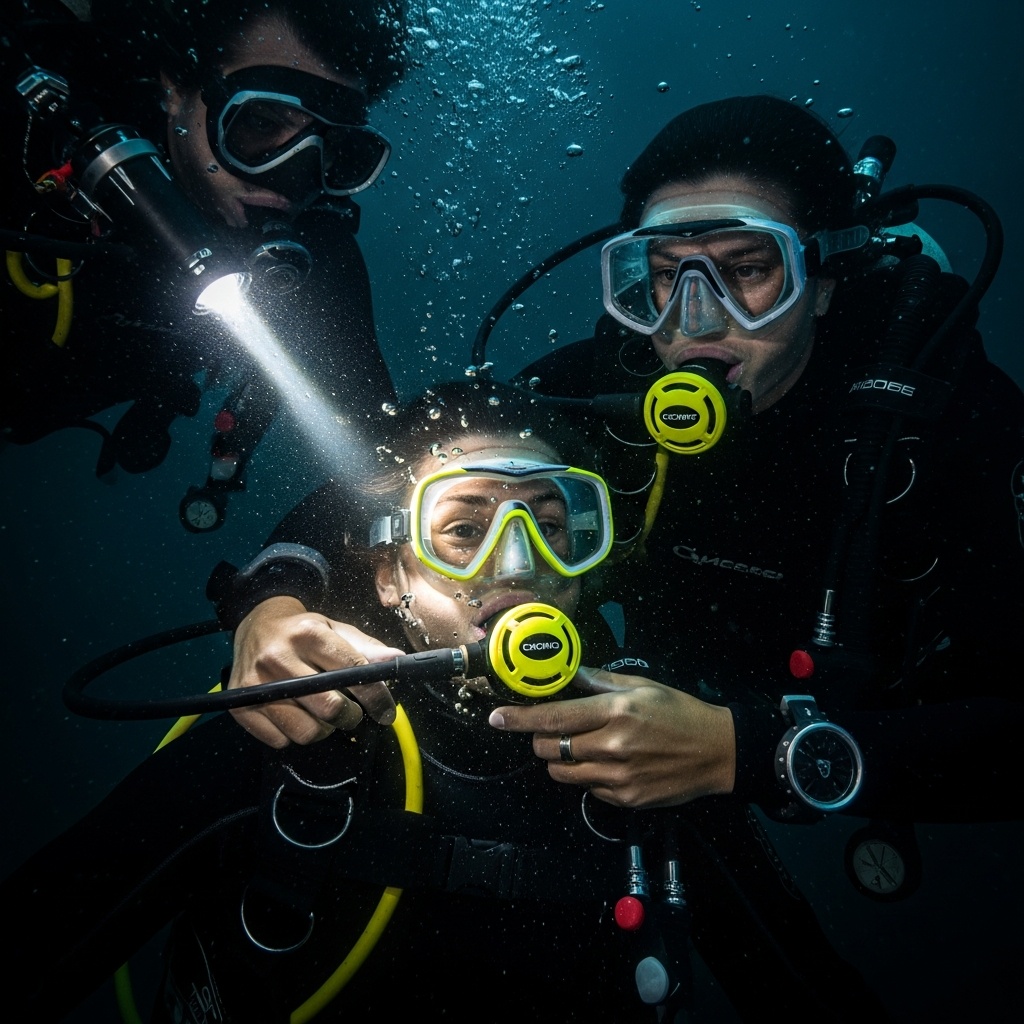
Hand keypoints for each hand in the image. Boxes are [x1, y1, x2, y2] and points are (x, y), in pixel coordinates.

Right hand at [228, 596, 404, 747]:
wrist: (256, 624)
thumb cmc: (303, 631)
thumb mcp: (335, 630)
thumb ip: (366, 648)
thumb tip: (396, 660)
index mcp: (308, 634)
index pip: (352, 671)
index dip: (376, 696)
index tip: (386, 711)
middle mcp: (278, 657)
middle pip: (329, 708)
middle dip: (350, 717)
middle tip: (351, 713)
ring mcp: (256, 684)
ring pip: (305, 731)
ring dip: (323, 730)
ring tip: (322, 713)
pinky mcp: (240, 705)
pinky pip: (280, 740)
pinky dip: (294, 735)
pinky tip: (296, 714)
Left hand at [488, 666, 736, 807]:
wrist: (717, 751)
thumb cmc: (680, 714)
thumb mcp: (640, 686)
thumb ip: (597, 681)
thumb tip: (565, 672)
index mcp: (615, 711)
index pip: (553, 718)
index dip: (520, 718)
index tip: (497, 718)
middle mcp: (613, 746)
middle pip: (549, 748)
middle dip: (540, 739)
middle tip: (552, 730)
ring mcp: (618, 777)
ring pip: (562, 772)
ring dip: (560, 759)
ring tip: (583, 746)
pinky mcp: (625, 799)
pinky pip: (587, 789)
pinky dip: (587, 776)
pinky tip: (608, 763)